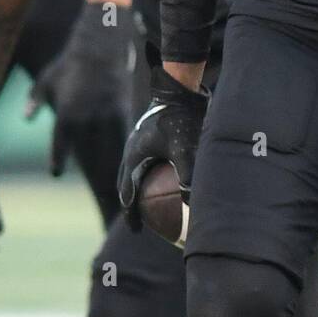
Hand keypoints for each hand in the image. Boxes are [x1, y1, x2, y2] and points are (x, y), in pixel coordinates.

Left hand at [25, 3, 133, 183]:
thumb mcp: (45, 80)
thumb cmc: (68, 64)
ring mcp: (107, 115)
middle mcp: (87, 117)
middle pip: (88, 154)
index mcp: (66, 113)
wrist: (100, 46)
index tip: (55, 173)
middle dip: (92, 175)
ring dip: (113, 169)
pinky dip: (126, 151)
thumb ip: (34, 101)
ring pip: (110, 148)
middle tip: (95, 192)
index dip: (57, 159)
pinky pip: (124, 136)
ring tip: (117, 186)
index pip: (60, 143)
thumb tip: (26, 119)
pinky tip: (132, 165)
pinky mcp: (123, 110)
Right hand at [118, 50, 208, 230]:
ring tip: (151, 207)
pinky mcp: (152, 136)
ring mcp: (141, 142)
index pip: (128, 191)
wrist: (179, 87)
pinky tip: (168, 182)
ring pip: (136, 173)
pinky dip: (151, 176)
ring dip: (140, 190)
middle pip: (128, 183)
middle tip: (140, 224)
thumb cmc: (181, 117)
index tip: (136, 229)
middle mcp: (134, 149)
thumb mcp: (184, 147)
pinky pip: (148, 162)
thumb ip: (187, 174)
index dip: (131, 212)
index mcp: (134, 155)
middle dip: (132, 204)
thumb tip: (189, 202)